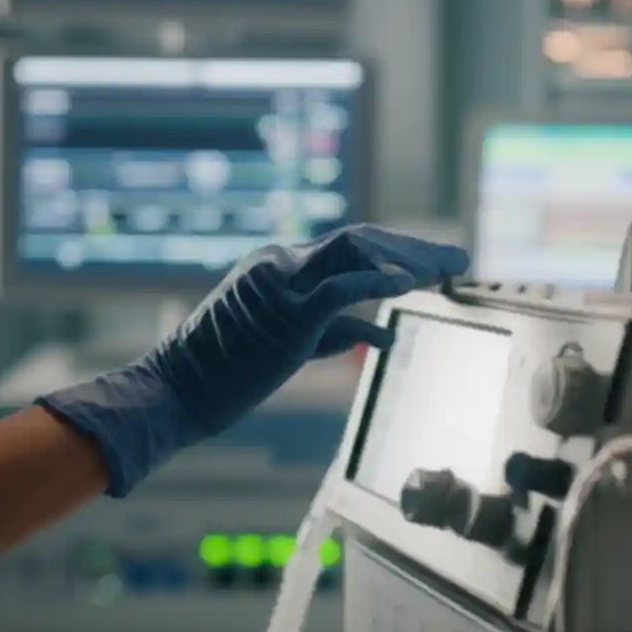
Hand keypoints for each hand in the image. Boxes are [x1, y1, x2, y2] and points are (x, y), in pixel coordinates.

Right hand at [37, 225, 469, 496]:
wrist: (173, 393)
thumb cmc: (227, 374)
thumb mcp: (292, 345)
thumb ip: (338, 330)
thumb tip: (384, 333)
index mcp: (280, 265)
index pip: (352, 246)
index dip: (399, 250)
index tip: (437, 262)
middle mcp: (280, 263)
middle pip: (362, 239)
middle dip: (414, 247)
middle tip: (459, 258)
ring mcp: (280, 284)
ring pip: (354, 249)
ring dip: (404, 257)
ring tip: (444, 271)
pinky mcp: (283, 315)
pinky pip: (338, 287)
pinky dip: (376, 281)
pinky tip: (409, 284)